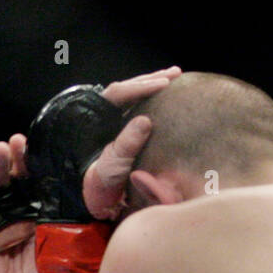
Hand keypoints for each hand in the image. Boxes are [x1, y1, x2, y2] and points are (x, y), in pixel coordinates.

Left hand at [82, 66, 180, 218]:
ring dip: (153, 85)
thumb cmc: (102, 181)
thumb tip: (145, 119)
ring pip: (134, 96)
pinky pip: (139, 109)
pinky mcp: (125, 131)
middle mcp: (107, 116)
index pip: (120, 93)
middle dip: (152, 79)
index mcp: (99, 118)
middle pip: (129, 88)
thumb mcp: (114, 162)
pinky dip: (153, 100)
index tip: (164, 83)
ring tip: (175, 76)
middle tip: (175, 73)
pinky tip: (168, 97)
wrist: (97, 198)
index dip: (143, 86)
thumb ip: (128, 142)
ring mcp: (116, 122)